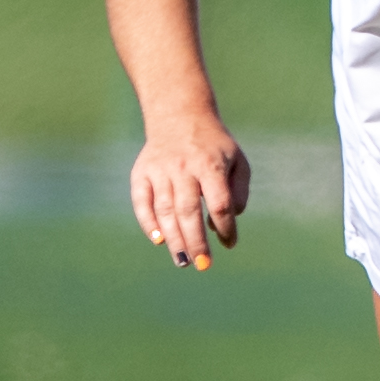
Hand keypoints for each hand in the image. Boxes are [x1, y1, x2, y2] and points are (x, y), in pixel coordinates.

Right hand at [130, 115, 250, 269]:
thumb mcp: (237, 162)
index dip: (226, 227)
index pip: (220, 203)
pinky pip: (141, 201)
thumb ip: (238, 193)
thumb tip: (224, 223)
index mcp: (211, 164)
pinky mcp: (141, 172)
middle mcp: (184, 167)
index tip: (229, 244)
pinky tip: (158, 240)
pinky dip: (148, 221)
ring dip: (173, 239)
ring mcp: (160, 169)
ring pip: (165, 210)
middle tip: (203, 264)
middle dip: (196, 241)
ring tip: (183, 261)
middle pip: (189, 211)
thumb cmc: (215, 147)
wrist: (180, 115)